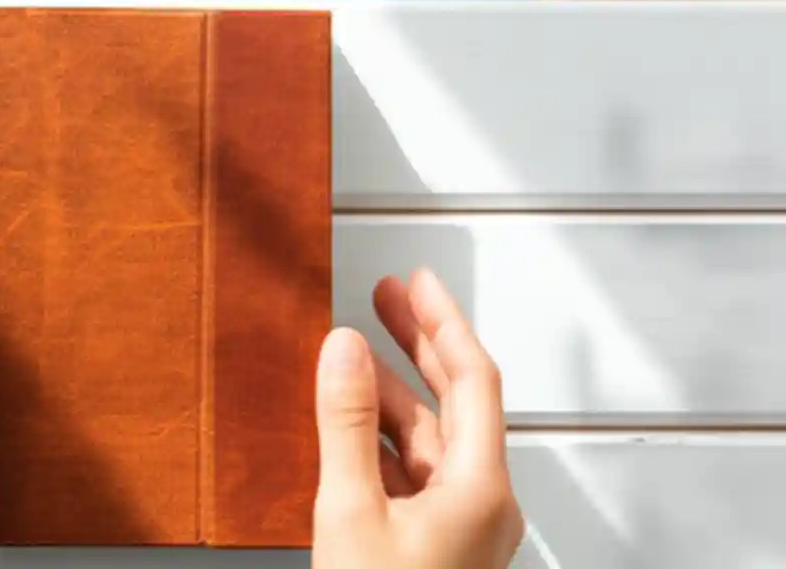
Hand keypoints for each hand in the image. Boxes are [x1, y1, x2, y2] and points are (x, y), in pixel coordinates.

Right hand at [313, 269, 523, 568]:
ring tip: (352, 356)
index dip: (442, 320)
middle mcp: (481, 502)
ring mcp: (458, 525)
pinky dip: (381, 438)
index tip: (417, 280)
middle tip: (387, 297)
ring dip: (391, 394)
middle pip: (456, 402)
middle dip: (419, 344)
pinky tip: (349, 422)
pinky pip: (412, 471)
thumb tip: (343, 348)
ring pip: (429, 437)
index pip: (472, 379)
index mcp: (480, 489)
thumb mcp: (349, 512)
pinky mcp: (432, 542)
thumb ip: (346, 423)